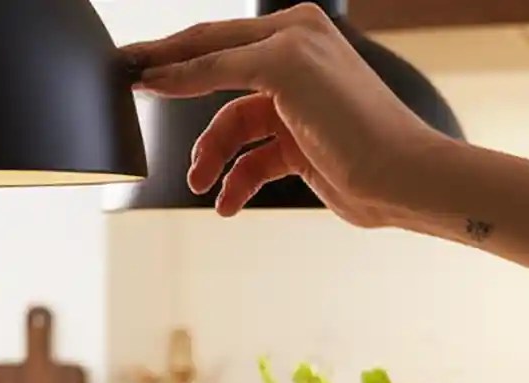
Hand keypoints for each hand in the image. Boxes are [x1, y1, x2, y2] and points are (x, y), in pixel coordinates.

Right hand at [121, 4, 444, 224]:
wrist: (400, 178)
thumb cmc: (354, 120)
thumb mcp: (280, 73)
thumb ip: (218, 64)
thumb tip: (168, 70)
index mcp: (290, 32)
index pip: (212, 38)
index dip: (167, 55)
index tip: (128, 66)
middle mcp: (291, 63)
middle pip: (213, 80)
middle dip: (180, 101)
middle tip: (137, 102)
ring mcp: (293, 107)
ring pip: (228, 129)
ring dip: (211, 158)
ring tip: (202, 182)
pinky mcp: (296, 147)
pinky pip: (248, 162)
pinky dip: (234, 182)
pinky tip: (227, 203)